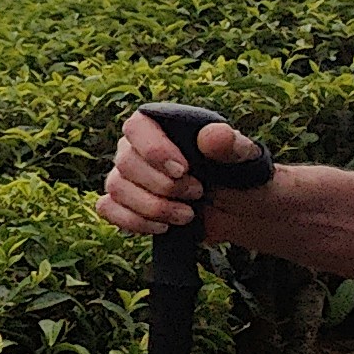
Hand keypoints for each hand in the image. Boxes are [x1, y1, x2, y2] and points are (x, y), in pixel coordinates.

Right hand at [95, 107, 265, 239]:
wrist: (243, 212)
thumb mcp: (246, 161)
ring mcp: (128, 176)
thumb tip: (213, 135)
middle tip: (198, 194)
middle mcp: (138, 147)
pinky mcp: (125, 202)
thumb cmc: (244, 178)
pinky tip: (163, 227)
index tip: (182, 170)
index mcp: (164, 126)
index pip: (137, 127)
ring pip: (116, 188)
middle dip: (163, 187)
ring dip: (153, 208)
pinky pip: (107, 208)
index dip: (153, 150)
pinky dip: (133, 221)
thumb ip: (231, 147)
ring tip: (187, 215)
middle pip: (125, 163)